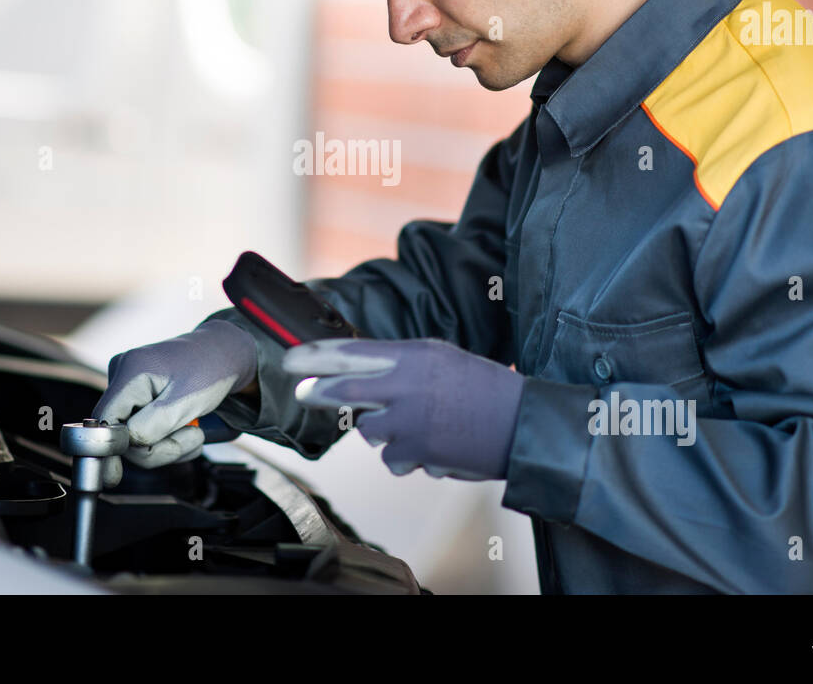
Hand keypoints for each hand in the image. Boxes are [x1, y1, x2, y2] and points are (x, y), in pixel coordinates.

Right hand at [94, 319, 256, 483]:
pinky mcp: (140, 399)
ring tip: (195, 430)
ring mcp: (130, 388)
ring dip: (169, 445)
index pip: (104, 421)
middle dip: (158, 447)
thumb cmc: (213, 369)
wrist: (226, 353)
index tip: (126, 469)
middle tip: (193, 435)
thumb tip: (127, 444)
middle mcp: (123, 377)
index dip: (115, 449)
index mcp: (131, 372)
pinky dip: (168, 439)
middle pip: (121, 435)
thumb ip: (154, 424)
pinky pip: (144, 432)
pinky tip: (187, 429)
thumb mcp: (189, 399)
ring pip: (135, 439)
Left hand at [281, 337, 524, 479]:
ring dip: (384, 431)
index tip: (291, 359)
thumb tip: (363, 373)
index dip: (316, 356)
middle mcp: (406, 386)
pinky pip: (393, 459)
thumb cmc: (483, 387)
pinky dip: (408, 456)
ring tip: (418, 424)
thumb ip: (402, 364)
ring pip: (370, 431)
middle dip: (320, 392)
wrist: (521, 424)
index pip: (352, 353)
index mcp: (413, 356)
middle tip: (307, 392)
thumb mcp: (442, 359)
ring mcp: (409, 422)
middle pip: (344, 391)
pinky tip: (433, 446)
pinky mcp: (417, 453)